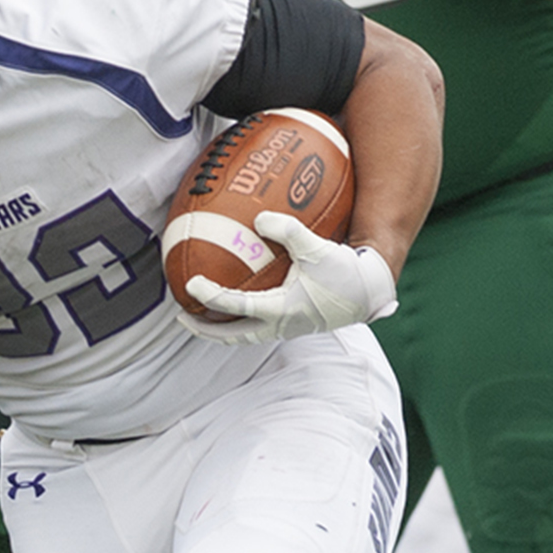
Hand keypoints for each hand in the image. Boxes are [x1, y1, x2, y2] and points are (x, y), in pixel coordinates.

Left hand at [180, 212, 397, 344]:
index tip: (191, 284)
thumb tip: (259, 217)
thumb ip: (289, 231)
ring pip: (243, 335)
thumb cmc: (345, 271)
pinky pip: (257, 326)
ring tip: (199, 315)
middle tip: (181, 315)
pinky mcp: (291, 324)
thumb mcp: (317, 248)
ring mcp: (285, 328)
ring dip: (219, 328)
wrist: (370, 293)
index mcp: (282, 310)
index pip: (237, 307)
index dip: (210, 296)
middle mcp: (280, 325)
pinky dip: (239, 318)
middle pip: (232, 335)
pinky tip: (232, 302)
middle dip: (204, 329)